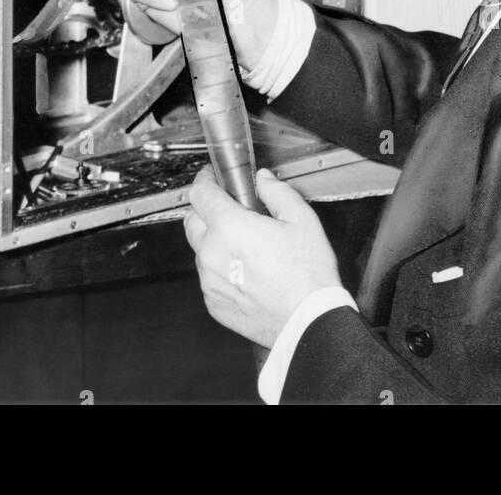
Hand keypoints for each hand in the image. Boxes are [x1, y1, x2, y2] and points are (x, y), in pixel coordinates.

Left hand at [184, 165, 341, 348]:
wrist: (309, 321)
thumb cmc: (307, 274)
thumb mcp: (301, 220)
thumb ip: (277, 192)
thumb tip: (263, 180)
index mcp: (229, 226)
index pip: (200, 193)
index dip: (205, 180)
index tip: (212, 178)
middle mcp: (211, 253)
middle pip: (192, 220)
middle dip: (206, 210)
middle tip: (230, 211)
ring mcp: (209, 281)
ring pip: (200, 250)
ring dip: (213, 242)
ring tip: (243, 247)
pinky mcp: (213, 303)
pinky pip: (208, 278)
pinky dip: (219, 270)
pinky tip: (244, 273)